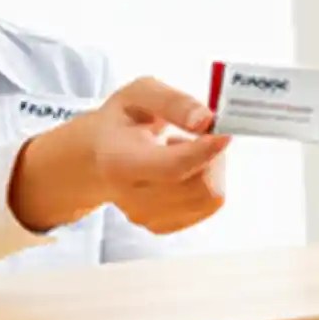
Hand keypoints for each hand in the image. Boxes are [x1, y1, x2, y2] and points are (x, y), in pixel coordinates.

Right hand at [88, 77, 228, 233]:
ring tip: (184, 149)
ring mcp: (145, 217)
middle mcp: (130, 196)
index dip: (206, 151)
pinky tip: (184, 170)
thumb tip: (206, 120)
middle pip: (199, 186)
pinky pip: (206, 206)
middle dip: (212, 154)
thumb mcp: (140, 93)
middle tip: (196, 132)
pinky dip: (205, 184)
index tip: (224, 132)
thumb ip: (172, 101)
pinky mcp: (161, 226)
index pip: (173, 167)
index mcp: (119, 161)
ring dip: (210, 168)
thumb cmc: (120, 121)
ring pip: (209, 197)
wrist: (94, 157)